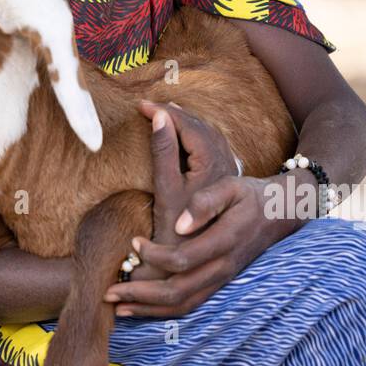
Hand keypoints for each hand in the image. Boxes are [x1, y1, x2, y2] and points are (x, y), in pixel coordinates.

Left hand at [103, 106, 289, 317]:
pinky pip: (190, 304)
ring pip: (184, 306)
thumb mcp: (231, 186)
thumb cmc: (250, 195)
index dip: (155, 255)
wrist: (280, 213)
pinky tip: (142, 308)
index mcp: (225, 242)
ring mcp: (222, 279)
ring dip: (149, 310)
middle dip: (141, 295)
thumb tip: (180, 225)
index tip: (133, 243)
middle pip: (179, 292)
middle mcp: (223, 267)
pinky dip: (164, 311)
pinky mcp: (218, 283)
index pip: (183, 259)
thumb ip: (206, 202)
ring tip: (118, 308)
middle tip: (109, 291)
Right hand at [138, 98, 237, 222]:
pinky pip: (210, 147)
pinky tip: (186, 139)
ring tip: (167, 115)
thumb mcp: (165, 188)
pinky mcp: (221, 182)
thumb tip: (160, 117)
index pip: (188, 124)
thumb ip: (163, 150)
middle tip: (150, 106)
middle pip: (200, 127)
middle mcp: (223, 164)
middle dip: (174, 113)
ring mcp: (224, 172)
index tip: (141, 104)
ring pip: (207, 136)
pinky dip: (195, 136)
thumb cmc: (176, 227)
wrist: (193, 260)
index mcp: (210, 162)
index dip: (164, 111)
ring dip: (186, 123)